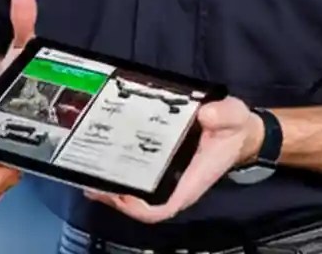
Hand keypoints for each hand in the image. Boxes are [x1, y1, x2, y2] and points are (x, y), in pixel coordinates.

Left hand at [85, 97, 257, 223]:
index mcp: (191, 181)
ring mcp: (166, 178)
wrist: (236, 130)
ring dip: (109, 185)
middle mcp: (175, 185)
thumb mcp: (235, 115)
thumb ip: (224, 114)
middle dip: (113, 196)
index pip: (162, 208)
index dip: (138, 208)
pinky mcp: (159, 166)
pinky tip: (100, 156)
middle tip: (89, 179)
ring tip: (85, 168)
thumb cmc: (233, 128)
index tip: (119, 195)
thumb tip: (206, 113)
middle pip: (139, 204)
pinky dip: (116, 170)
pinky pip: (135, 176)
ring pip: (133, 192)